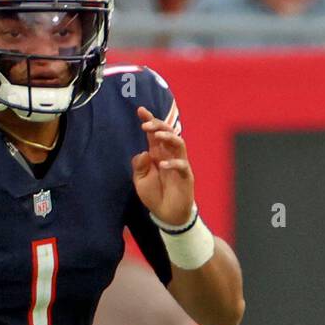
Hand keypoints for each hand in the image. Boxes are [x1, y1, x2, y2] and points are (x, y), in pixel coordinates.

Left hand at [131, 105, 194, 226]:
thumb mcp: (140, 181)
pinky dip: (173, 163)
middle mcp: (169, 155)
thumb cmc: (154, 195)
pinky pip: (182, 166)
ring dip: (168, 138)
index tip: (140, 109)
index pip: (154, 133)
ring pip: (179, 144)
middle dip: (158, 126)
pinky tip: (162, 165)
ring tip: (156, 137)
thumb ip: (139, 166)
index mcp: (157, 154)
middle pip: (168, 133)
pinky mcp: (186, 176)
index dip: (150, 120)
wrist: (167, 215)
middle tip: (145, 125)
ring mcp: (179, 164)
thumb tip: (144, 152)